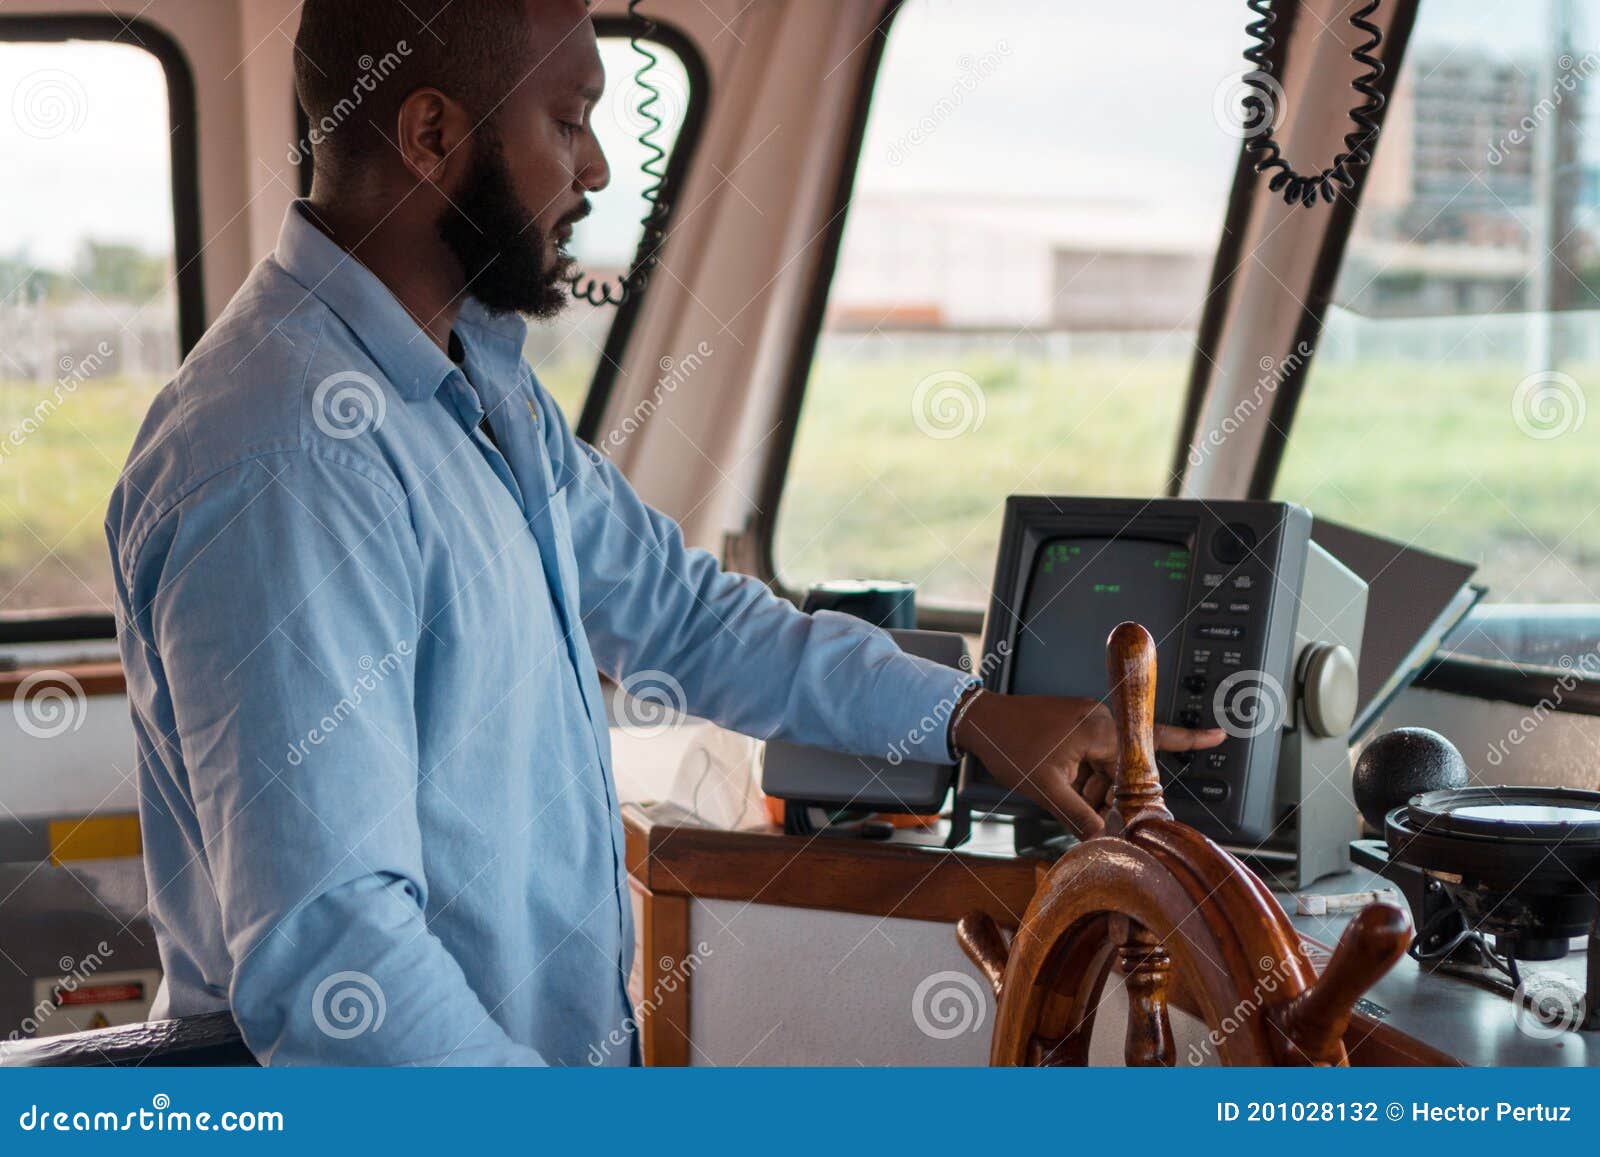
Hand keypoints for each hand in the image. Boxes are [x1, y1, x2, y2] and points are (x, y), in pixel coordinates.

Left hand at [952, 690, 1224, 837]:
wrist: (977, 721)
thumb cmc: (1008, 745)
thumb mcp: (1046, 789)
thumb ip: (1080, 817)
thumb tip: (1107, 841)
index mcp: (1099, 729)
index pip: (1153, 739)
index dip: (1190, 741)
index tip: (1220, 734)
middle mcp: (1098, 721)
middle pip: (1124, 768)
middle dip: (1109, 796)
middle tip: (1090, 819)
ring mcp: (1085, 723)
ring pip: (1105, 769)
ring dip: (1090, 791)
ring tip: (1060, 798)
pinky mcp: (1072, 728)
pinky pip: (1090, 760)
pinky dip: (1080, 780)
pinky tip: (1059, 789)